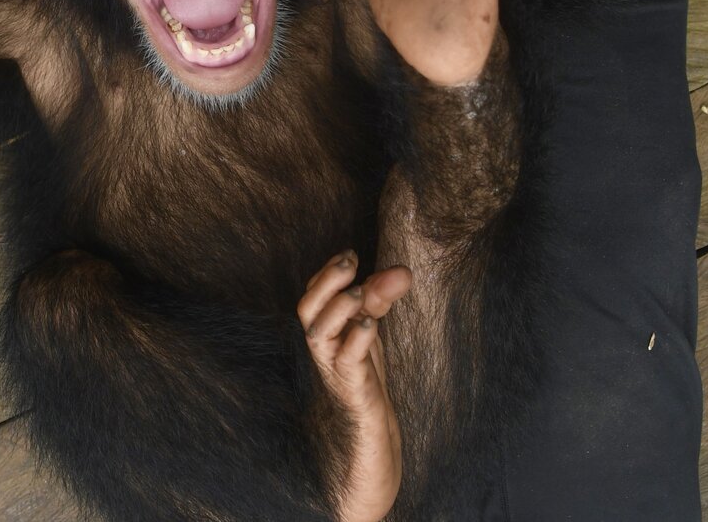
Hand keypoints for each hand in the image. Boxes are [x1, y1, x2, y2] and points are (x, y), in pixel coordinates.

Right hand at [298, 251, 411, 521]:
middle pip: (307, 309)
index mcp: (326, 337)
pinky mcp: (355, 396)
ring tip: (361, 290)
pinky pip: (347, 364)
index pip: (313, 296)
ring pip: (318, 334)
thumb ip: (380, 304)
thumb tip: (401, 270)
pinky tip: (370, 325)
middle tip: (351, 260)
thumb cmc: (365, 391)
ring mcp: (335, 375)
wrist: (368, 454)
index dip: (327, 273)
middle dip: (326, 281)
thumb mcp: (372, 340)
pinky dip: (356, 340)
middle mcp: (323, 353)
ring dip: (338, 307)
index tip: (350, 252)